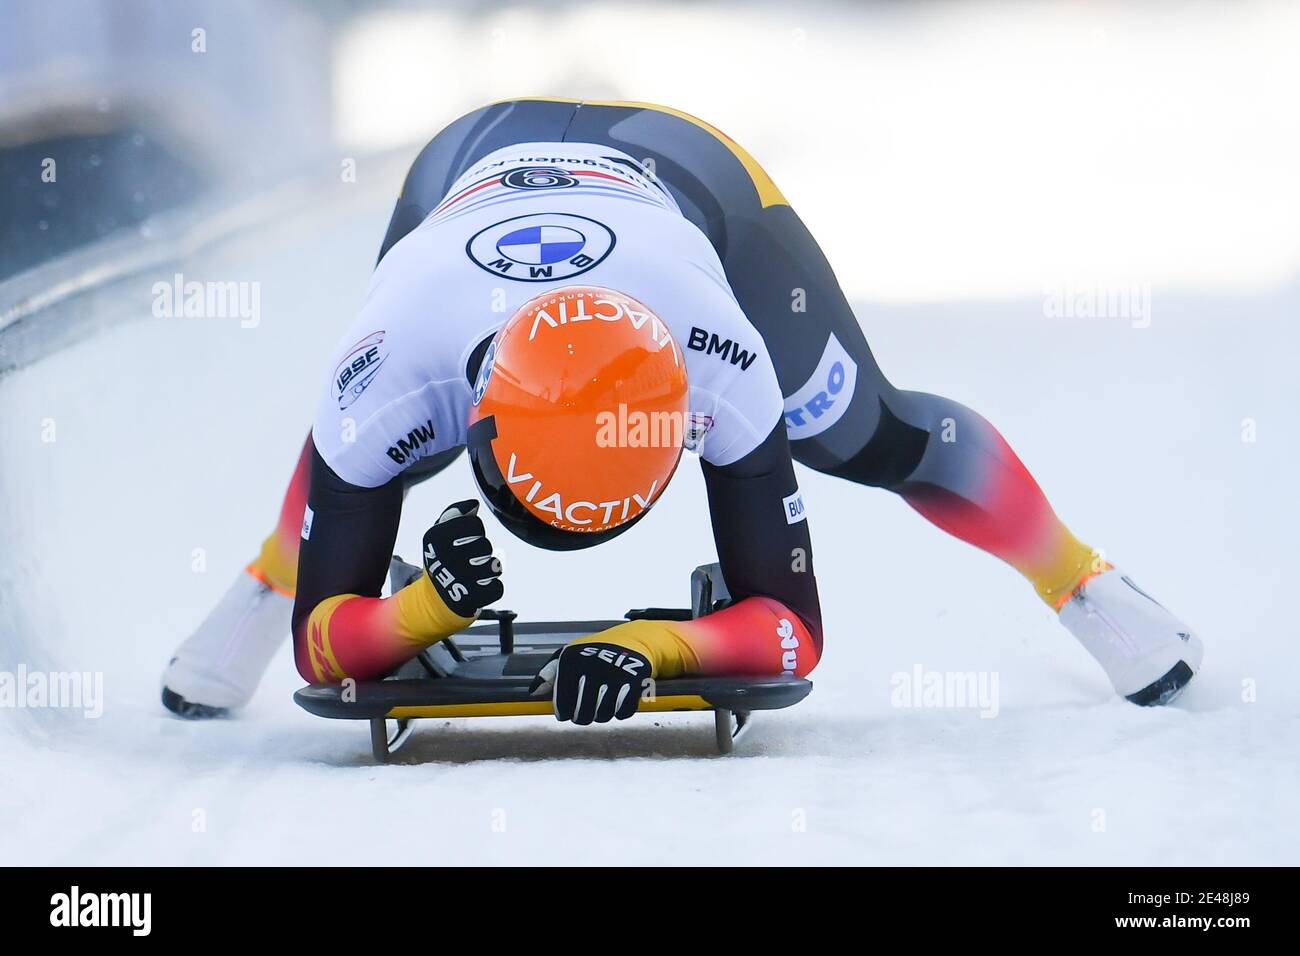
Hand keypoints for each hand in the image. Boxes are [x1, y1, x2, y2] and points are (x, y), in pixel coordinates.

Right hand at [422, 500, 502, 617]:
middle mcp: (446, 559)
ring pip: (494, 567)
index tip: (464, 539)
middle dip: (482, 551)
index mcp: (436, 539)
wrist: (436, 598)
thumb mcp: (440, 533)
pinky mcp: (471, 600)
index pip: (474, 525)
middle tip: (470, 558)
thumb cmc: (442, 559)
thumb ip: (455, 514)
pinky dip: (491, 589)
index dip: (473, 531)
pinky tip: (478, 587)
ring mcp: (459, 581)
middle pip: (485, 546)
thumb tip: (474, 504)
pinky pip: (497, 588)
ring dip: (488, 570)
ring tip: (475, 573)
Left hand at [529, 642, 651, 724]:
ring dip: (602, 715)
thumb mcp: (567, 656)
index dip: (564, 713)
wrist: (630, 640)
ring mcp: (615, 673)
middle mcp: (593, 666)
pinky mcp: (635, 678)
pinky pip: (623, 713)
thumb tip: (533, 693)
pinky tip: (618, 700)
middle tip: (585, 711)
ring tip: (600, 704)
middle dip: (583, 717)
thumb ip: (548, 674)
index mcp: (572, 662)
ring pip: (603, 716)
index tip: (567, 711)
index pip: (563, 706)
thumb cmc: (592, 653)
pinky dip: (620, 712)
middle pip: (583, 715)